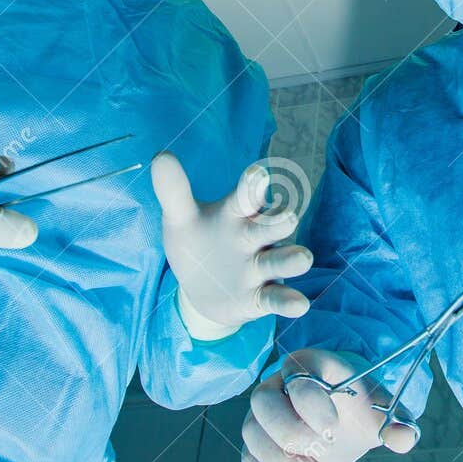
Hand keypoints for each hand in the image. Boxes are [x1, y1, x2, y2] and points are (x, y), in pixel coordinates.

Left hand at [151, 153, 312, 335]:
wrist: (200, 289)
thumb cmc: (196, 243)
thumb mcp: (180, 218)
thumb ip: (173, 191)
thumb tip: (160, 156)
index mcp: (237, 213)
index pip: (247, 196)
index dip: (252, 186)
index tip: (256, 175)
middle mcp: (255, 237)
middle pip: (272, 225)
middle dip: (279, 221)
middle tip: (286, 217)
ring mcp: (261, 267)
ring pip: (281, 260)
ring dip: (292, 259)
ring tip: (302, 257)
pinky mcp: (261, 297)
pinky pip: (278, 298)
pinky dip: (289, 300)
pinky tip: (300, 304)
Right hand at [240, 348, 417, 461]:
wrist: (344, 419)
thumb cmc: (361, 407)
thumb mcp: (383, 410)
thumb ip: (397, 421)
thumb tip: (403, 438)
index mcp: (311, 365)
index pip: (297, 373)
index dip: (310, 402)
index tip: (333, 428)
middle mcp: (279, 384)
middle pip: (262, 401)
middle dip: (289, 432)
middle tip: (323, 451)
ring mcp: (263, 414)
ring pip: (251, 433)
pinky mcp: (259, 442)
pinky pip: (250, 461)